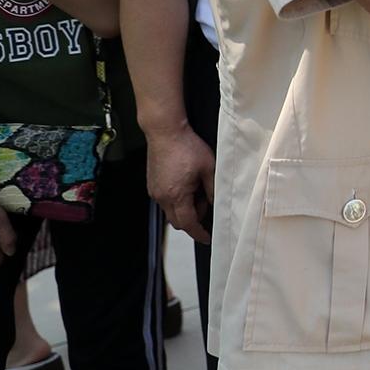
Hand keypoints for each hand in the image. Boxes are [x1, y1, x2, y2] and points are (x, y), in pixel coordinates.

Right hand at [143, 123, 216, 243]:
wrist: (165, 132)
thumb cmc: (186, 146)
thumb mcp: (209, 168)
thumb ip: (214, 189)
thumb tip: (217, 203)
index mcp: (176, 195)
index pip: (188, 224)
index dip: (199, 233)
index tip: (207, 238)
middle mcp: (162, 196)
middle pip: (178, 221)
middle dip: (194, 219)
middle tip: (206, 203)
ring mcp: (154, 191)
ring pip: (171, 211)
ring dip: (186, 208)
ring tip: (197, 188)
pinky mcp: (152, 184)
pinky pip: (165, 200)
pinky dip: (178, 199)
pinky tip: (187, 184)